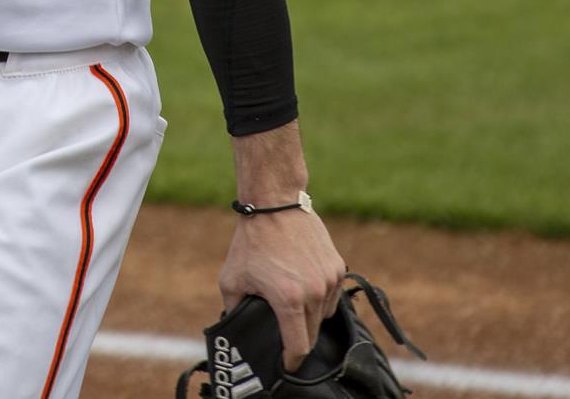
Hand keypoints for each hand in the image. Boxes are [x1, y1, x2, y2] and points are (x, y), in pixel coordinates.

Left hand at [221, 208, 345, 369]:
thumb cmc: (250, 242)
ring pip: (324, 316)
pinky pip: (333, 297)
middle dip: (299, 341)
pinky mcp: (338, 268)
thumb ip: (233, 308)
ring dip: (311, 319)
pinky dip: (321, 301)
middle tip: (286, 341)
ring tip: (292, 309)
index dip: (291, 361)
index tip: (285, 365)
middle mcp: (314, 293)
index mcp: (288, 299)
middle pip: (312, 334)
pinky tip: (305, 292)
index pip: (298, 346)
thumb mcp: (231, 279)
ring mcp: (329, 280)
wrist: (275, 205)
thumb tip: (235, 327)